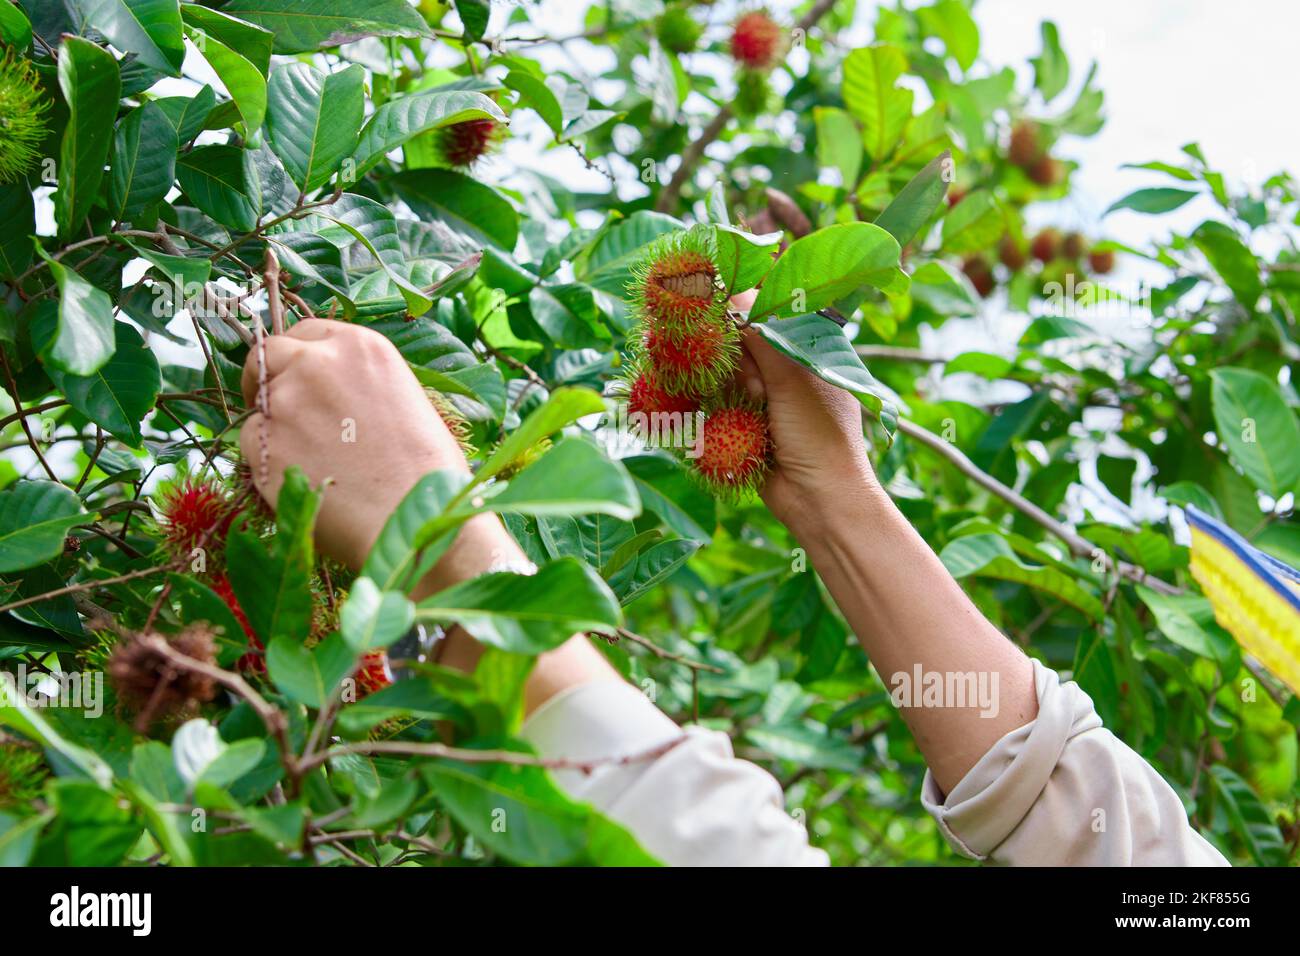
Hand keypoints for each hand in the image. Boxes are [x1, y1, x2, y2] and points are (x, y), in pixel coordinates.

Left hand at [238, 320, 516, 576]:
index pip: (304, 332)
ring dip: (273, 429)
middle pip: (267, 355)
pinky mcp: (262, 444)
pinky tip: (308, 485)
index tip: (295, 376)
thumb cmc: (426, 471)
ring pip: (257, 407)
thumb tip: (327, 391)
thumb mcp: (404, 399)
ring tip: (314, 464)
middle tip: (279, 412)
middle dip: (265, 379)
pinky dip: (269, 466)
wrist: (416, 521)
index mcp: (359, 347)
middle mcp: (316, 363)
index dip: (296, 357)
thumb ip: (357, 381)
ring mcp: (285, 402)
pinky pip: (250, 449)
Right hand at [729, 292, 879, 529]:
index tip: (720, 300)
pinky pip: (720, 396)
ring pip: (729, 367)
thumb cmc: (818, 432)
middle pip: (744, 336)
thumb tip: (728, 290)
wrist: (819, 499)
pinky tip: (719, 407)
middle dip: (739, 353)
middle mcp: (789, 364)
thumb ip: (759, 332)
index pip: (773, 307)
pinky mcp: (745, 418)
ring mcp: (767, 393)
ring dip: (730, 382)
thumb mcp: (790, 376)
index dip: (746, 303)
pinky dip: (716, 400)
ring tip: (755, 405)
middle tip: (758, 383)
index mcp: (811, 345)